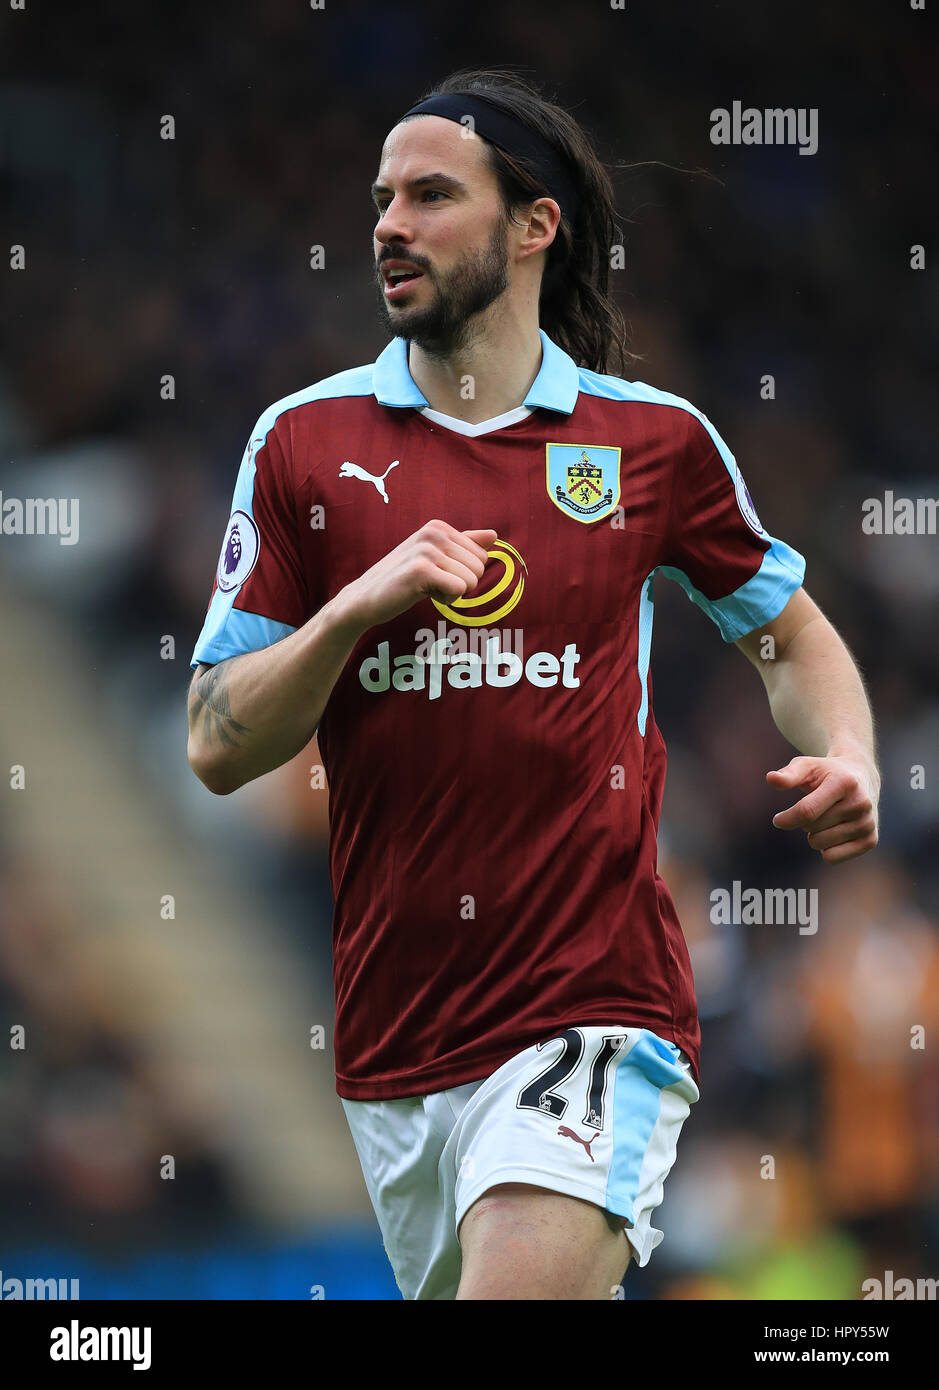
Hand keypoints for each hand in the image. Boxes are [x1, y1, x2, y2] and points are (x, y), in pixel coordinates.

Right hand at [339, 519, 497, 631]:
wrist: (365, 599)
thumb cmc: (401, 580)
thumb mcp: (434, 557)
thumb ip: (464, 544)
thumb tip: (494, 535)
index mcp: (438, 527)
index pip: (482, 555)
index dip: (462, 573)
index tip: (435, 574)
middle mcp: (433, 532)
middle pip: (480, 568)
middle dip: (460, 584)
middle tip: (430, 584)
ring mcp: (426, 550)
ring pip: (471, 580)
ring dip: (451, 593)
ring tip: (424, 588)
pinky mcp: (421, 570)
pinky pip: (459, 590)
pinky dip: (446, 600)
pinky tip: (422, 595)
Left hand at [766, 754, 879, 863]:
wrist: (861, 776)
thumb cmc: (826, 772)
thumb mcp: (807, 766)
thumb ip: (788, 775)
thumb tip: (771, 779)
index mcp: (844, 783)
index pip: (807, 811)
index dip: (787, 819)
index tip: (777, 820)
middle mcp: (860, 803)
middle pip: (812, 828)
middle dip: (804, 822)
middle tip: (815, 810)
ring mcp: (868, 823)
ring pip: (820, 845)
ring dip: (814, 835)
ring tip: (826, 819)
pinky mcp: (871, 840)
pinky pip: (832, 858)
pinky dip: (825, 849)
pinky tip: (833, 832)